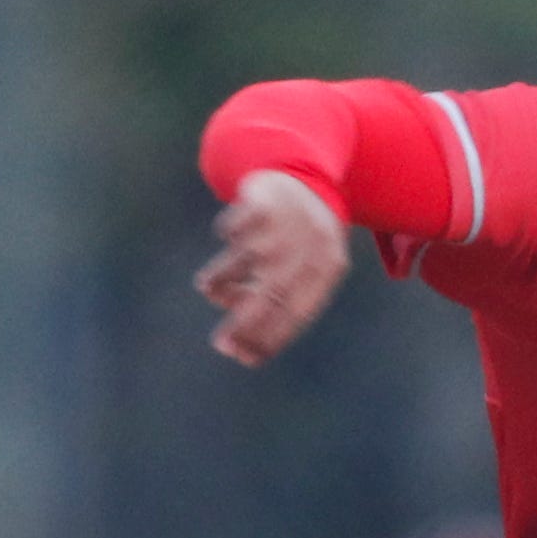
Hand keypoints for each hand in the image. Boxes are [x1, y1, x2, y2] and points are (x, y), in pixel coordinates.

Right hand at [194, 170, 348, 366]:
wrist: (305, 180)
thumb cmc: (302, 242)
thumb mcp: (306, 271)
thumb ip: (278, 304)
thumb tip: (236, 339)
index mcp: (326, 269)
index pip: (297, 313)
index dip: (270, 338)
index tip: (245, 357)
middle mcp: (305, 247)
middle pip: (271, 295)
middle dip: (243, 325)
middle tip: (220, 345)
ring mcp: (282, 225)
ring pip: (241, 261)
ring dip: (220, 280)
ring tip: (209, 289)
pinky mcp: (259, 203)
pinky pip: (230, 230)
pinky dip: (225, 236)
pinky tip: (231, 236)